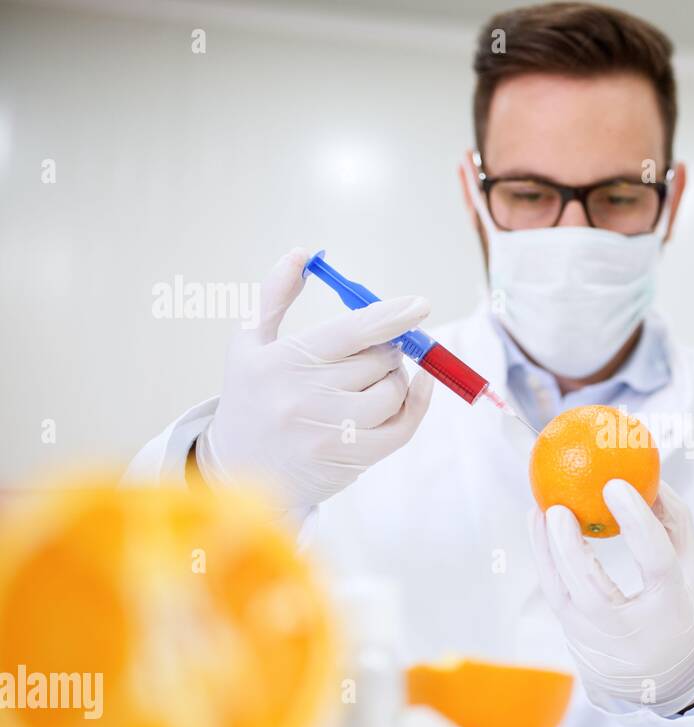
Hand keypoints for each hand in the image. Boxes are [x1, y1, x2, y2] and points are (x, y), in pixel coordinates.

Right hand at [197, 248, 434, 509]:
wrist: (238, 471)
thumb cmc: (249, 397)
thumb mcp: (248, 343)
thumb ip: (274, 296)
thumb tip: (301, 253)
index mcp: (282, 362)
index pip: (350, 332)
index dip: (390, 315)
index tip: (419, 304)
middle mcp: (304, 398)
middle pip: (377, 360)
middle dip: (387, 348)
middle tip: (377, 350)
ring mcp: (329, 432)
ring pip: (392, 392)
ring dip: (397, 377)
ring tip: (378, 375)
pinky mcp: (350, 459)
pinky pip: (401, 427)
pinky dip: (416, 404)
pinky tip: (416, 387)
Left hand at [529, 480, 693, 716]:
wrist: (665, 674)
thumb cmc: (681, 606)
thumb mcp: (692, 566)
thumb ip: (674, 520)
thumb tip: (649, 475)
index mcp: (672, 607)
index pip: (656, 562)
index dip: (636, 523)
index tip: (615, 485)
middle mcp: (633, 632)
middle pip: (594, 592)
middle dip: (570, 549)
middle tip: (558, 507)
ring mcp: (600, 642)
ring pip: (564, 598)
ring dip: (546, 552)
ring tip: (539, 510)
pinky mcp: (577, 641)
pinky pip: (555, 598)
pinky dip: (543, 561)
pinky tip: (537, 527)